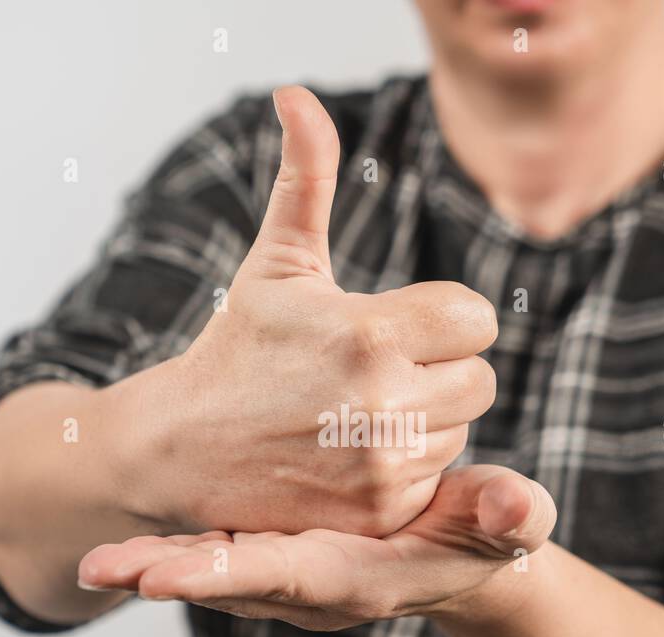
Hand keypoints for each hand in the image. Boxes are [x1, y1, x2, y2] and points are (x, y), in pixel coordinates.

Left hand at [77, 465, 556, 630]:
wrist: (457, 546)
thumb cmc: (479, 536)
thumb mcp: (501, 524)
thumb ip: (510, 516)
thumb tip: (516, 507)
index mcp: (358, 576)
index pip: (286, 575)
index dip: (227, 575)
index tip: (163, 579)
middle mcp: (311, 581)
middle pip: (231, 578)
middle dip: (168, 574)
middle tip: (103, 569)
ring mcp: (287, 566)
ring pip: (214, 564)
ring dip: (156, 561)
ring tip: (98, 563)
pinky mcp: (275, 543)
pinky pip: (219, 545)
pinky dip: (178, 538)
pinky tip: (132, 527)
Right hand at [103, 86, 497, 537]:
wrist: (181, 447)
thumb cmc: (238, 347)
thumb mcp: (276, 262)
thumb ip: (305, 178)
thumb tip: (297, 96)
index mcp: (371, 331)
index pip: (476, 319)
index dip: (441, 322)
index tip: (395, 330)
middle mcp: (384, 401)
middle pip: (481, 379)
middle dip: (439, 371)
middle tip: (374, 375)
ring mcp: (384, 464)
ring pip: (461, 429)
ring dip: (425, 420)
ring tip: (358, 415)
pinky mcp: (381, 513)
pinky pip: (438, 476)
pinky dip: (408, 468)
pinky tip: (355, 456)